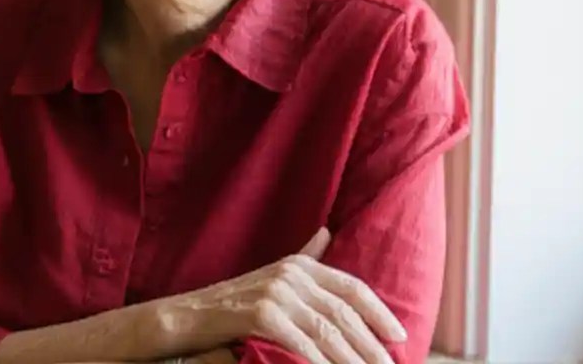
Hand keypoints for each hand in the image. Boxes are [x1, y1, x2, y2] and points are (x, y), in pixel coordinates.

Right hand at [153, 228, 405, 363]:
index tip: (399, 335)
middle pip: (344, 312)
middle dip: (371, 342)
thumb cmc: (231, 302)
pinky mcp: (259, 315)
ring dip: (352, 357)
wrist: (183, 317)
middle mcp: (292, 274)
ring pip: (327, 330)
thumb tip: (327, 233)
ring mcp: (276, 293)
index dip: (379, 312)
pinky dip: (320, 361)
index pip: (352, 287)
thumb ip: (305, 256)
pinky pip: (301, 343)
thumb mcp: (273, 274)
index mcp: (301, 265)